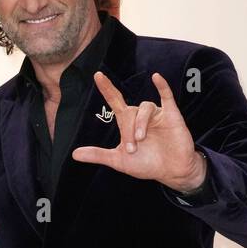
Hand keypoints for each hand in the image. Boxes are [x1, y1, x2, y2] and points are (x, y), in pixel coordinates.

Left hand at [72, 70, 204, 191]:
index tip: (98, 75)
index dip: (107, 88)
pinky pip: (167, 96)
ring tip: (141, 139)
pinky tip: (156, 78)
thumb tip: (74, 154)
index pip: (115, 101)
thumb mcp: (119, 161)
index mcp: (128, 123)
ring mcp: (156, 115)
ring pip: (144, 107)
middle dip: (129, 130)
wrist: (171, 172)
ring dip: (140, 123)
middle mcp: (141, 116)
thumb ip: (98, 155)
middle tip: (133, 148)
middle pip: (129, 112)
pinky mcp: (172, 115)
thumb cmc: (146, 165)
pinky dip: (162, 86)